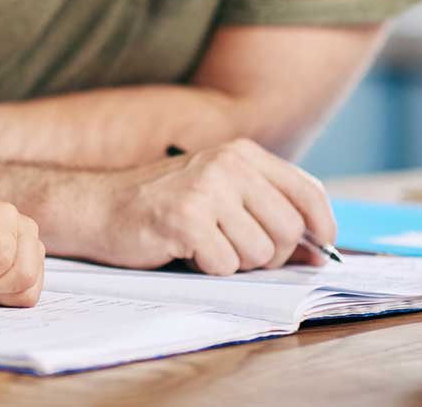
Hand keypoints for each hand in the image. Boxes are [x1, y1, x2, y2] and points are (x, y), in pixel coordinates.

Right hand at [91, 138, 335, 274]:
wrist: (99, 207)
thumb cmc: (164, 207)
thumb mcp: (221, 194)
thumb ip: (268, 212)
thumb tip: (318, 251)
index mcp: (242, 153)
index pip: (307, 191)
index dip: (323, 227)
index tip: (320, 250)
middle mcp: (228, 164)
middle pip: (288, 230)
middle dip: (271, 255)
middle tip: (236, 251)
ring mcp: (206, 189)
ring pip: (260, 254)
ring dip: (235, 262)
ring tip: (205, 245)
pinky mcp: (186, 218)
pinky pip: (225, 265)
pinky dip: (208, 269)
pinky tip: (185, 250)